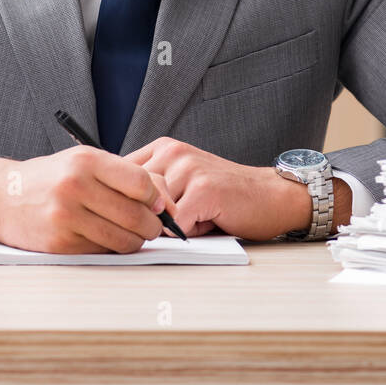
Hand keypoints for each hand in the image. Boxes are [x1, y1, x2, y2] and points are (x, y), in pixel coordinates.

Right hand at [0, 148, 178, 253]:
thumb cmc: (53, 178)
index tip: (158, 205)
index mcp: (86, 160)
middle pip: (136, 215)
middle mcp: (75, 186)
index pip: (141, 182)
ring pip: (123, 239)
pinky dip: (111, 249)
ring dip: (135, 241)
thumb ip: (125, 176)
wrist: (4, 197)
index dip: (157, 198)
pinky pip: (103, 251)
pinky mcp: (60, 243)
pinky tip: (105, 238)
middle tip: (152, 227)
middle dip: (152, 226)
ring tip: (131, 234)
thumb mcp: (84, 162)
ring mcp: (66, 217)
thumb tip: (164, 202)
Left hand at [123, 138, 318, 240]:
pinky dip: (185, 235)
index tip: (131, 219)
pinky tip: (206, 226)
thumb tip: (114, 215)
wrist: (271, 195)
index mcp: (162, 148)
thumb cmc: (225, 197)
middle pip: (132, 196)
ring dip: (168, 227)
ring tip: (193, 221)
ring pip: (153, 211)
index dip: (122, 203)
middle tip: (169, 226)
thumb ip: (152, 193)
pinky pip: (176, 224)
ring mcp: (188, 168)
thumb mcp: (181, 185)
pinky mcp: (203, 189)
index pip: (119, 176)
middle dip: (145, 219)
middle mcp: (172, 152)